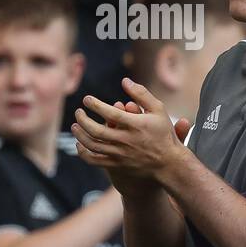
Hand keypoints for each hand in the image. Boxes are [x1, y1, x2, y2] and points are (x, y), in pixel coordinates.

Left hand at [70, 79, 184, 182]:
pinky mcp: (117, 165)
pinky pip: (94, 160)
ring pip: (92, 145)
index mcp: (137, 125)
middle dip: (82, 119)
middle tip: (78, 112)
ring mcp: (121, 154)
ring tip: (75, 125)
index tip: (87, 99)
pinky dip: (83, 152)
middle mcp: (127, 140)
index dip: (95, 105)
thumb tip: (125, 81)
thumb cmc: (164, 133)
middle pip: (96, 130)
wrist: (170, 163)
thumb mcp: (159, 110)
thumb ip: (142, 94)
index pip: (110, 113)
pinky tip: (80, 144)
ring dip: (79, 134)